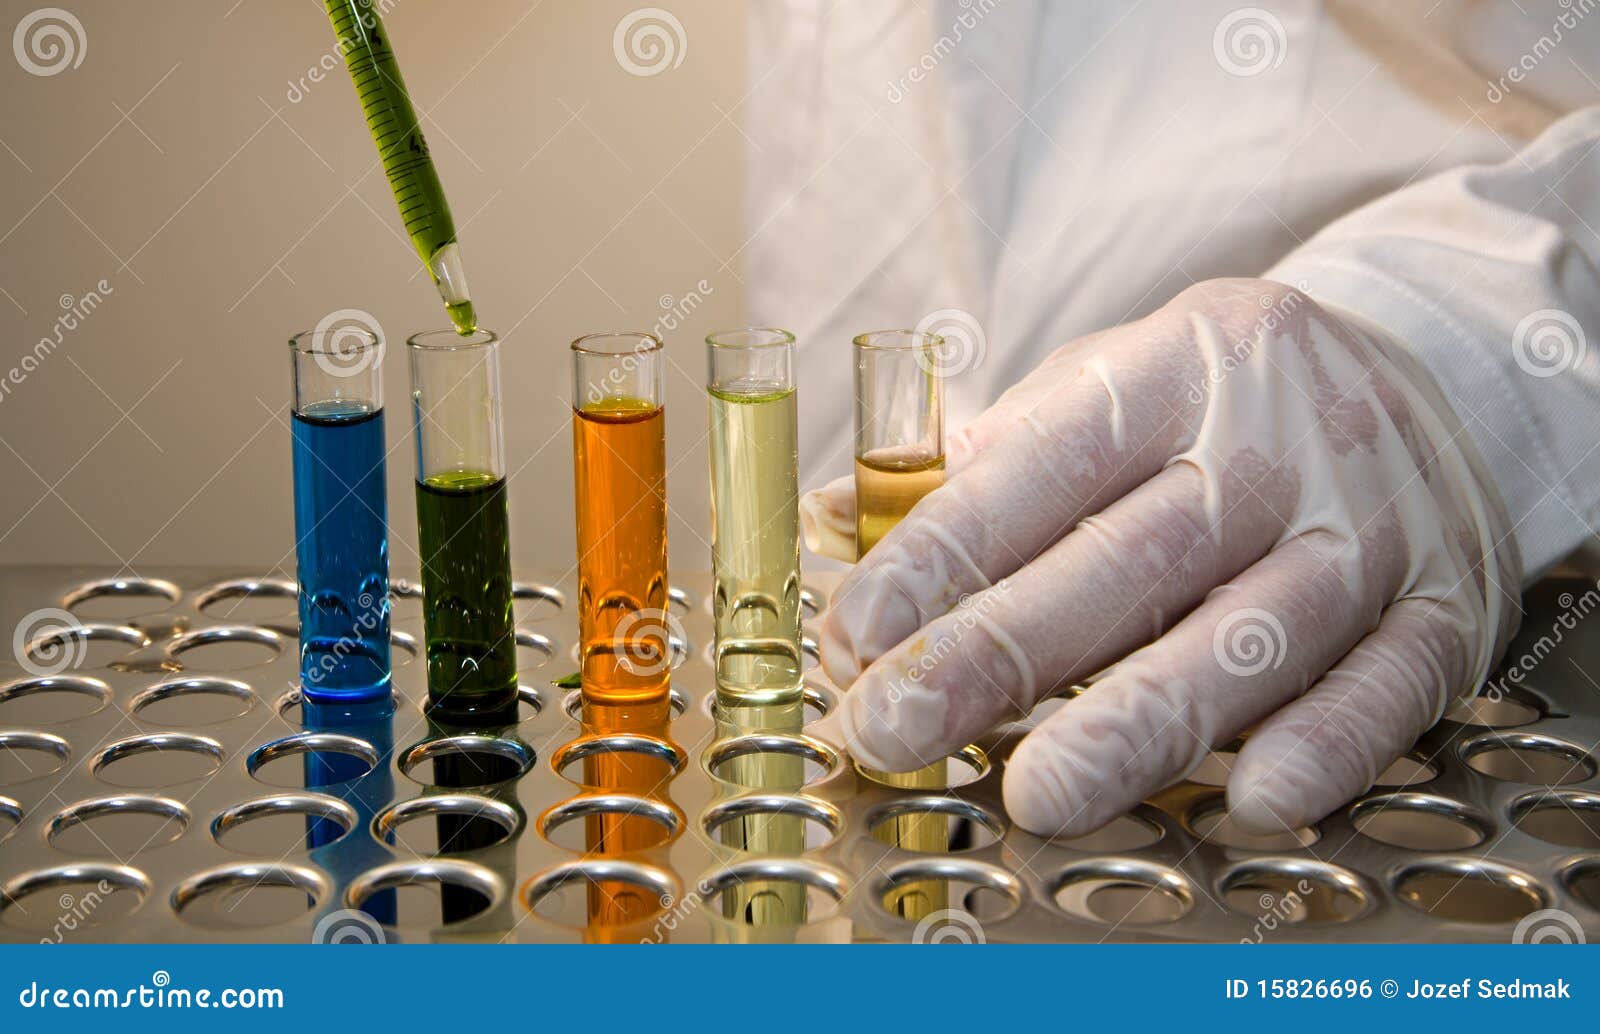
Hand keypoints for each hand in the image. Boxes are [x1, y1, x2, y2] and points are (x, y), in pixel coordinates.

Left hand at [806, 279, 1520, 835]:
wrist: (1433, 377)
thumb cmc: (1219, 406)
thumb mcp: (1107, 389)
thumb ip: (982, 461)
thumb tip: (829, 521)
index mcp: (1174, 368)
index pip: (1043, 464)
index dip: (946, 551)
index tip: (855, 632)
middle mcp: (1275, 441)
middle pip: (1130, 558)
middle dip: (1002, 653)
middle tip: (894, 732)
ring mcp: (1369, 524)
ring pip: (1252, 632)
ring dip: (1141, 721)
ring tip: (1039, 795)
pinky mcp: (1448, 602)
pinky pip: (1391, 680)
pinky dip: (1329, 741)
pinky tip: (1254, 797)